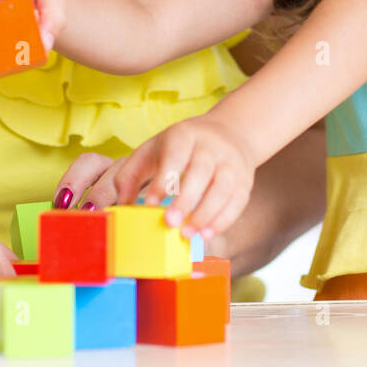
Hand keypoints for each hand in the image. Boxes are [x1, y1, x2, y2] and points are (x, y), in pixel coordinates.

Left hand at [113, 116, 254, 241]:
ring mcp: (231, 163)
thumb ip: (130, 175)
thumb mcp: (152, 150)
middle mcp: (211, 147)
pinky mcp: (244, 181)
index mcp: (184, 135)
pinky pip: (237, 202)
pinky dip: (222, 220)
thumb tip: (121, 206)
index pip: (175, 156)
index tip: (150, 203)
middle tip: (170, 223)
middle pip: (201, 171)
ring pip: (223, 188)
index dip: (164, 179)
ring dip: (205, 214)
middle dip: (186, 199)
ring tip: (186, 234)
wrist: (230, 133)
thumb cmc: (181, 147)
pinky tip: (206, 234)